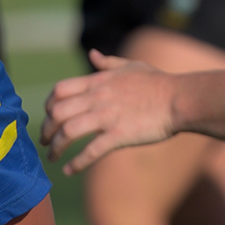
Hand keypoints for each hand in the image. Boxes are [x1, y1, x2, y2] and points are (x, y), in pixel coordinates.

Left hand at [40, 49, 177, 173]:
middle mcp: (97, 98)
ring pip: (68, 132)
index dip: (48, 105)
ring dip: (55, 147)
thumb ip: (108, 62)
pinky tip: (69, 170)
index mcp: (98, 82)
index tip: (48, 117)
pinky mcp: (119, 135)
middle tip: (44, 141)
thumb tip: (93, 54)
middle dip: (46, 129)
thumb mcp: (131, 65)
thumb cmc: (159, 83)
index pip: (59, 90)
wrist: (180, 99)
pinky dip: (76, 163)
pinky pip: (91, 151)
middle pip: (58, 113)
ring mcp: (107, 117)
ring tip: (52, 158)